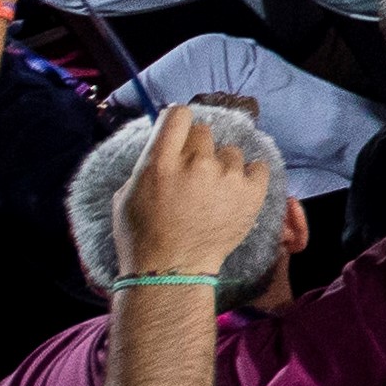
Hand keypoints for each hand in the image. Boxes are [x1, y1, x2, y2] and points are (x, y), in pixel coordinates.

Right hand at [120, 98, 280, 277]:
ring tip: (213, 192)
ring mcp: (226, 178)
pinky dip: (249, 176)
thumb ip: (148, 164)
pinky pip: (258, 167)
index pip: (177, 115)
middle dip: (197, 149)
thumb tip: (165, 145)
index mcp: (160, 162)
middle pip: (204, 133)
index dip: (178, 121)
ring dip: (222, 166)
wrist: (172, 271)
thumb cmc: (143, 236)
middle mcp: (196, 164)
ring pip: (230, 152)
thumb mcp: (127, 194)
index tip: (179, 132)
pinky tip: (236, 191)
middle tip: (192, 174)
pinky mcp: (251, 193)